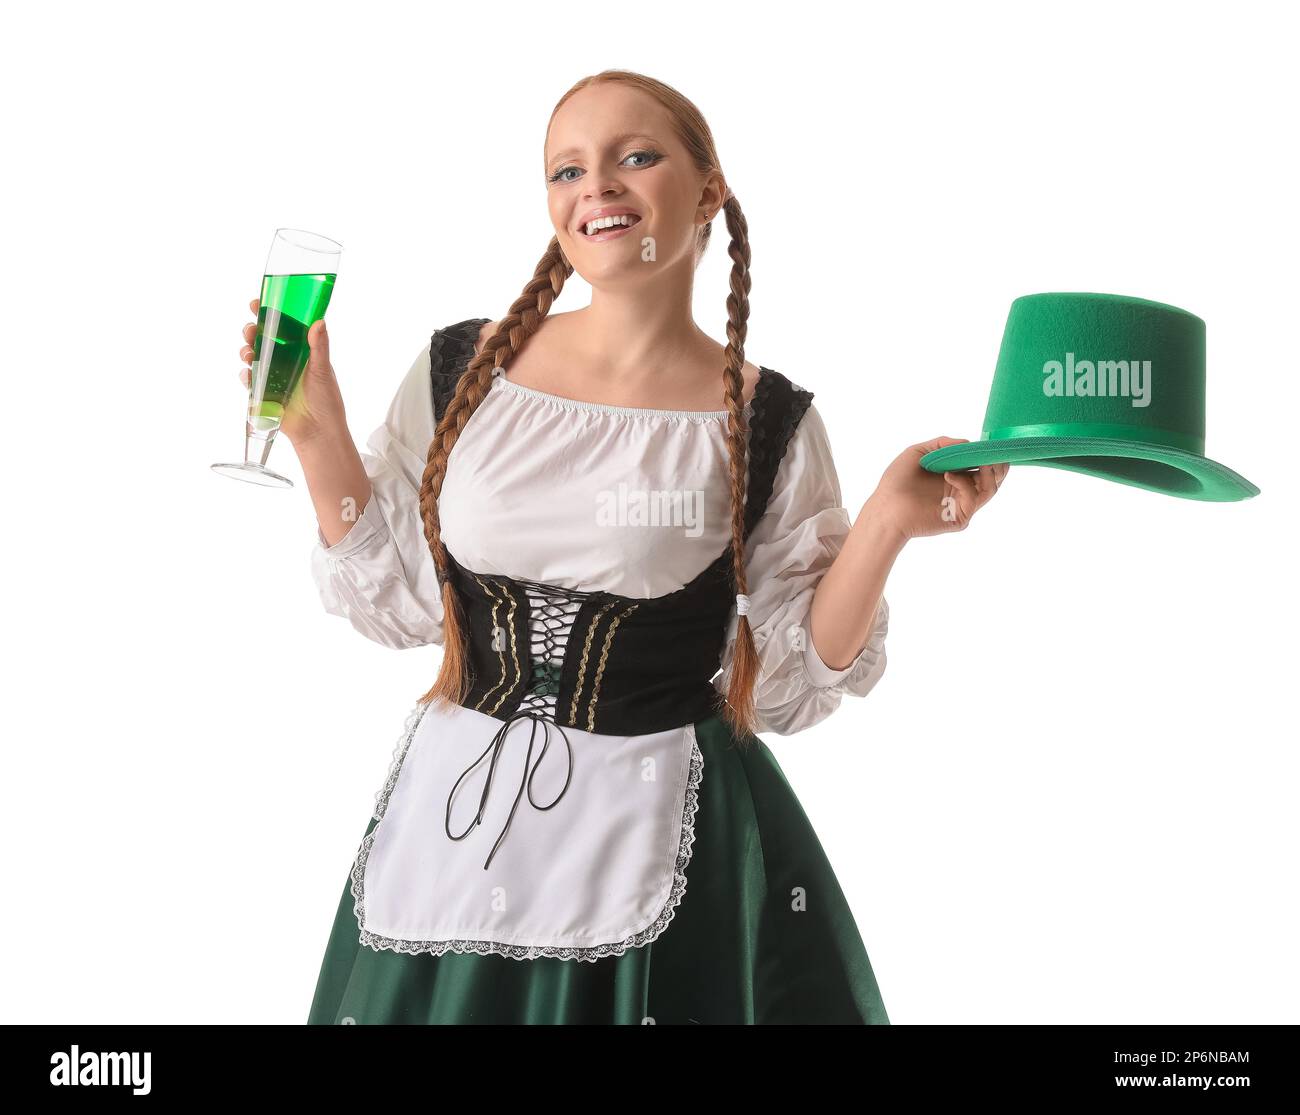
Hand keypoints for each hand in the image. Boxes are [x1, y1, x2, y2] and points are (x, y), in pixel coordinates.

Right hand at [239, 297, 347, 446]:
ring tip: (248, 353)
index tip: (255, 303)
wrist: (319, 431)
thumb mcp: (322, 370)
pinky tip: (248, 374)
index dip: (266, 313)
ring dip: (246, 351)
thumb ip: (319, 347)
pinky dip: (246, 376)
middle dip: (251, 332)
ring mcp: (271, 376)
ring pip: (252, 357)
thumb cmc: (326, 400)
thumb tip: (319, 322)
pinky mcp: (263, 393)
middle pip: (261, 339)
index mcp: (298, 350)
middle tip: (250, 330)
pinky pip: (249, 381)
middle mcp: (283, 360)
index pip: (280, 326)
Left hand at [868, 436, 1008, 541]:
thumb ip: (942, 444)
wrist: (885, 508)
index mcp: (955, 475)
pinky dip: (964, 483)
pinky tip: (948, 475)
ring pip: (990, 488)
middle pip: (993, 478)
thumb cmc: (896, 482)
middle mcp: (961, 490)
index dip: (990, 454)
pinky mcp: (959, 518)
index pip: (983, 465)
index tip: (992, 443)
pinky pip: (973, 498)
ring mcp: (961, 505)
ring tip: (979, 461)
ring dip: (988, 471)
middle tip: (994, 452)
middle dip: (998, 463)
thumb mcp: (917, 453)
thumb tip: (968, 442)